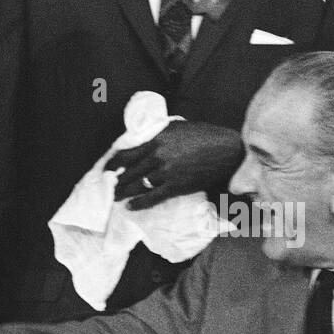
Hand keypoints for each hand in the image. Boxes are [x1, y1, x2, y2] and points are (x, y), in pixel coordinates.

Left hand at [107, 121, 242, 210]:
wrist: (226, 150)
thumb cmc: (204, 135)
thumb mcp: (177, 127)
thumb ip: (159, 134)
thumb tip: (145, 141)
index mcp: (156, 138)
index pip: (127, 153)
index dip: (113, 163)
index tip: (107, 168)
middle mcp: (157, 155)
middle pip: (130, 171)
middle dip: (117, 180)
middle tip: (109, 186)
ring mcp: (166, 172)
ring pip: (138, 185)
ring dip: (124, 192)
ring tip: (116, 197)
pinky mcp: (176, 186)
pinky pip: (153, 197)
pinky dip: (139, 203)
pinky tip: (130, 206)